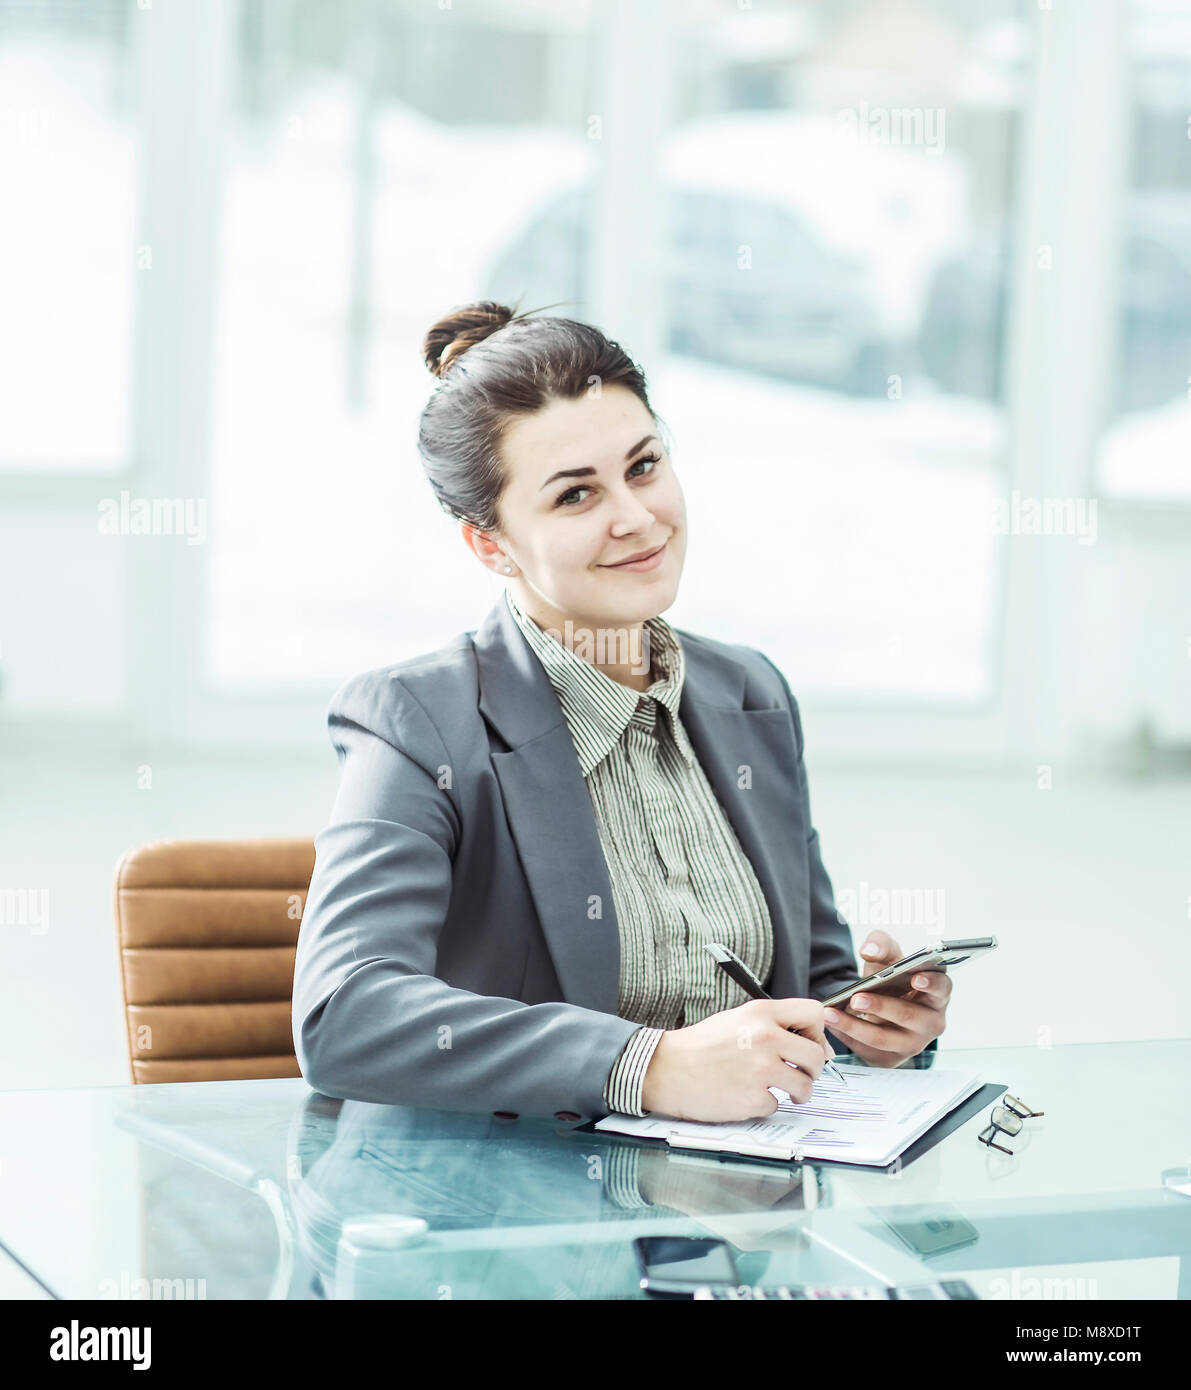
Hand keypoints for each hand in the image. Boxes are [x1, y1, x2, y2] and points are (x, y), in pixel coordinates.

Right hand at [640, 998, 831, 1121]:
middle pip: (816, 1055)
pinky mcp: (753, 1097)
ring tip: (780, 1090)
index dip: (818, 1033)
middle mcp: (765, 1037)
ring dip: (797, 1092)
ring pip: (805, 1085)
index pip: (813, 1013)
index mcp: (761, 1013)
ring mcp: (760, 1069)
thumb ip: (773, 1027)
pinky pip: (777, 1105)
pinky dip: (765, 1104)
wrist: (667, 1069)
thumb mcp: (738, 1020)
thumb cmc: (701, 1046)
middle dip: (814, 1070)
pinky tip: (747, 1095)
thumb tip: (813, 1047)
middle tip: (801, 1076)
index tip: (810, 1046)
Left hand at [822, 930, 950, 1066]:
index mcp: (937, 993)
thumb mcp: (887, 956)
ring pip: (885, 1038)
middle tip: (855, 998)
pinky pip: (870, 1051)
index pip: (943, 988)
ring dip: (856, 1027)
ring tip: (832, 1014)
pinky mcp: (894, 1058)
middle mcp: (931, 1021)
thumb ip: (880, 944)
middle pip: (909, 1016)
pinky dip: (848, 1038)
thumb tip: (869, 950)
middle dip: (881, 1007)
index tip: (916, 979)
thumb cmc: (891, 978)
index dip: (932, 984)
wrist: (878, 1003)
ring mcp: (914, 1043)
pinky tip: (832, 1026)